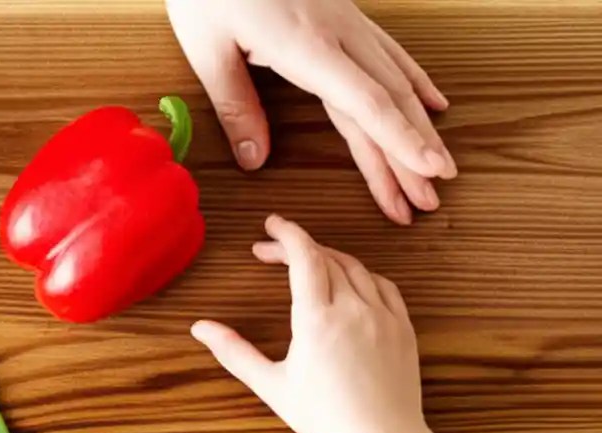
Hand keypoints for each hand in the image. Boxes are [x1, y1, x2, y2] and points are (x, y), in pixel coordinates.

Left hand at [166, 0, 455, 224]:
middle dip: (411, 154)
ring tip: (436, 170)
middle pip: (386, 101)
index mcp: (305, 45)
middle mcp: (337, 33)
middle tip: (428, 202)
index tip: (428, 172)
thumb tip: (255, 160)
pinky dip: (414, 81)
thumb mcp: (208, 48)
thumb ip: (236, 105)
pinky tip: (432, 104)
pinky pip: (389, 52)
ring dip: (417, 127)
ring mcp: (346, 20)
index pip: (365, 103)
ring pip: (394, 79)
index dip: (399, 142)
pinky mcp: (343, 13)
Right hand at [191, 215, 425, 432]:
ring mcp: (383, 315)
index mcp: (317, 318)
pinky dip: (362, 275)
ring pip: (355, 268)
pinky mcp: (403, 327)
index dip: (286, 234)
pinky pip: (383, 286)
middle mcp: (353, 308)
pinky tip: (349, 282)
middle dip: (296, 246)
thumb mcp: (271, 384)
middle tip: (271, 251)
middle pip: (325, 257)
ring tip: (306, 263)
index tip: (271, 224)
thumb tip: (200, 328)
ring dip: (328, 257)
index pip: (304, 256)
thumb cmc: (324, 417)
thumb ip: (233, 351)